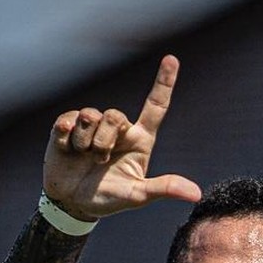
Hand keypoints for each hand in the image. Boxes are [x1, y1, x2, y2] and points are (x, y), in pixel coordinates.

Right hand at [43, 55, 201, 221]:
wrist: (73, 203)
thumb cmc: (110, 198)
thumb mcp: (138, 196)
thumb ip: (164, 189)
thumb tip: (196, 194)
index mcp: (139, 140)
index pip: (155, 107)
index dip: (163, 83)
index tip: (172, 59)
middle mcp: (117, 128)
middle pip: (114, 114)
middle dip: (104, 140)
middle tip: (100, 161)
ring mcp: (92, 126)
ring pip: (90, 115)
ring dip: (86, 143)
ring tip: (84, 158)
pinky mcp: (67, 126)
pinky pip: (68, 121)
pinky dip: (66, 139)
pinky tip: (67, 150)